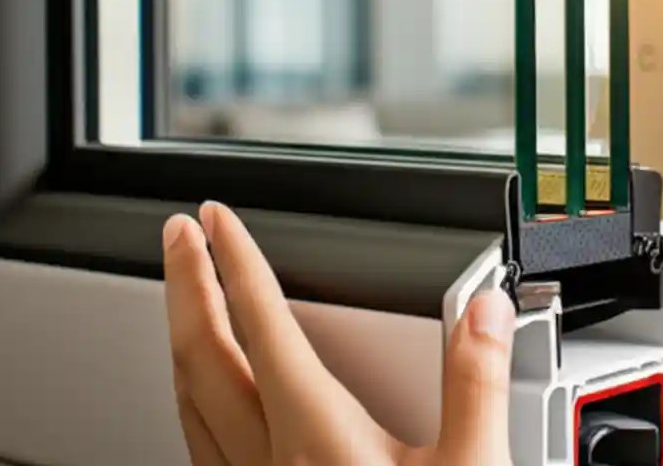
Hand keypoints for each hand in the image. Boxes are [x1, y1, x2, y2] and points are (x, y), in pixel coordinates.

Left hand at [162, 202, 513, 465]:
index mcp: (319, 439)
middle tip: (179, 237)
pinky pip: (199, 446)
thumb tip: (483, 312)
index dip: (238, 264)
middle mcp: (271, 464)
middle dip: (188, 286)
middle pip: (204, 357)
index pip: (263, 328)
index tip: (219, 220)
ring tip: (182, 299)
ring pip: (188, 403)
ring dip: (181, 339)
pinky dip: (190, 399)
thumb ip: (476, 385)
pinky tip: (201, 400)